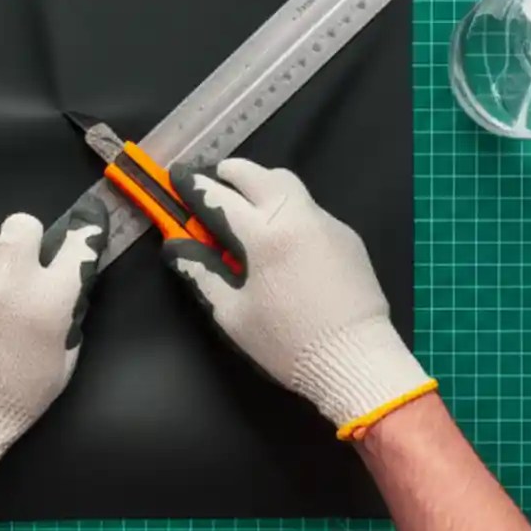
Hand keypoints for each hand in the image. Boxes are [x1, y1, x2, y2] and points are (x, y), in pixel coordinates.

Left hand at [0, 199, 107, 503]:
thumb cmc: (15, 397)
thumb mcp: (63, 362)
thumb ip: (69, 318)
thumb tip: (68, 287)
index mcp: (49, 299)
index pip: (79, 244)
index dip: (85, 235)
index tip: (82, 236)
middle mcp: (10, 276)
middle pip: (24, 223)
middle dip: (26, 241)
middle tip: (20, 265)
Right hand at [162, 158, 435, 439]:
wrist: (354, 359)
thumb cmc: (286, 341)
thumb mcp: (232, 314)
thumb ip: (203, 274)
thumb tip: (176, 248)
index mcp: (265, 235)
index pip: (220, 198)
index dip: (194, 186)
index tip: (177, 178)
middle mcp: (298, 217)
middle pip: (259, 175)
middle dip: (231, 171)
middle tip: (214, 177)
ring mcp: (327, 223)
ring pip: (290, 185)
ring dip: (263, 183)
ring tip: (247, 199)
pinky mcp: (347, 236)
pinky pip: (311, 210)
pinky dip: (289, 209)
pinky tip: (283, 235)